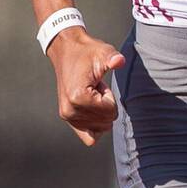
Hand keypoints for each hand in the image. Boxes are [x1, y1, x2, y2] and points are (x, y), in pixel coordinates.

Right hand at [47, 27, 125, 145]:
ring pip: (99, 130)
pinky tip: (92, 109)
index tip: (98, 84)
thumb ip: (113, 58)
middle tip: (94, 88)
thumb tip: (119, 61)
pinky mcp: (67, 118)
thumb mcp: (103, 52)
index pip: (110, 112)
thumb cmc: (86, 52)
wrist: (67, 51)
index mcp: (78, 97)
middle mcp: (70, 110)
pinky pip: (88, 137)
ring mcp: (67, 116)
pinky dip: (95, 125)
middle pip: (106, 122)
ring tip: (91, 94)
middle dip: (105, 105)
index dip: (109, 96)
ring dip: (100, 112)